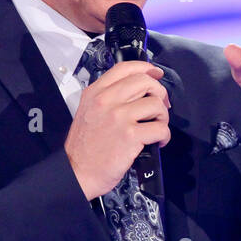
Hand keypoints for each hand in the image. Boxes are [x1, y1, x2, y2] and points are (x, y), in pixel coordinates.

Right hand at [65, 60, 169, 199]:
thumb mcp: (88, 112)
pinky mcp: (130, 136)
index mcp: (95, 93)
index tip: (156, 74)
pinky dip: (164, 136)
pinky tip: (158, 141)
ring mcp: (119, 117)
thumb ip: (107, 98)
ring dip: (163, 116)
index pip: (125, 68)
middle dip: (159, 93)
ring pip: (156, 104)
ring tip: (157, 126)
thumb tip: (137, 92)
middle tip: (160, 106)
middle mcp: (106, 101)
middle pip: (145, 82)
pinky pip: (160, 128)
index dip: (146, 68)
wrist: (77, 172)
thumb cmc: (84, 148)